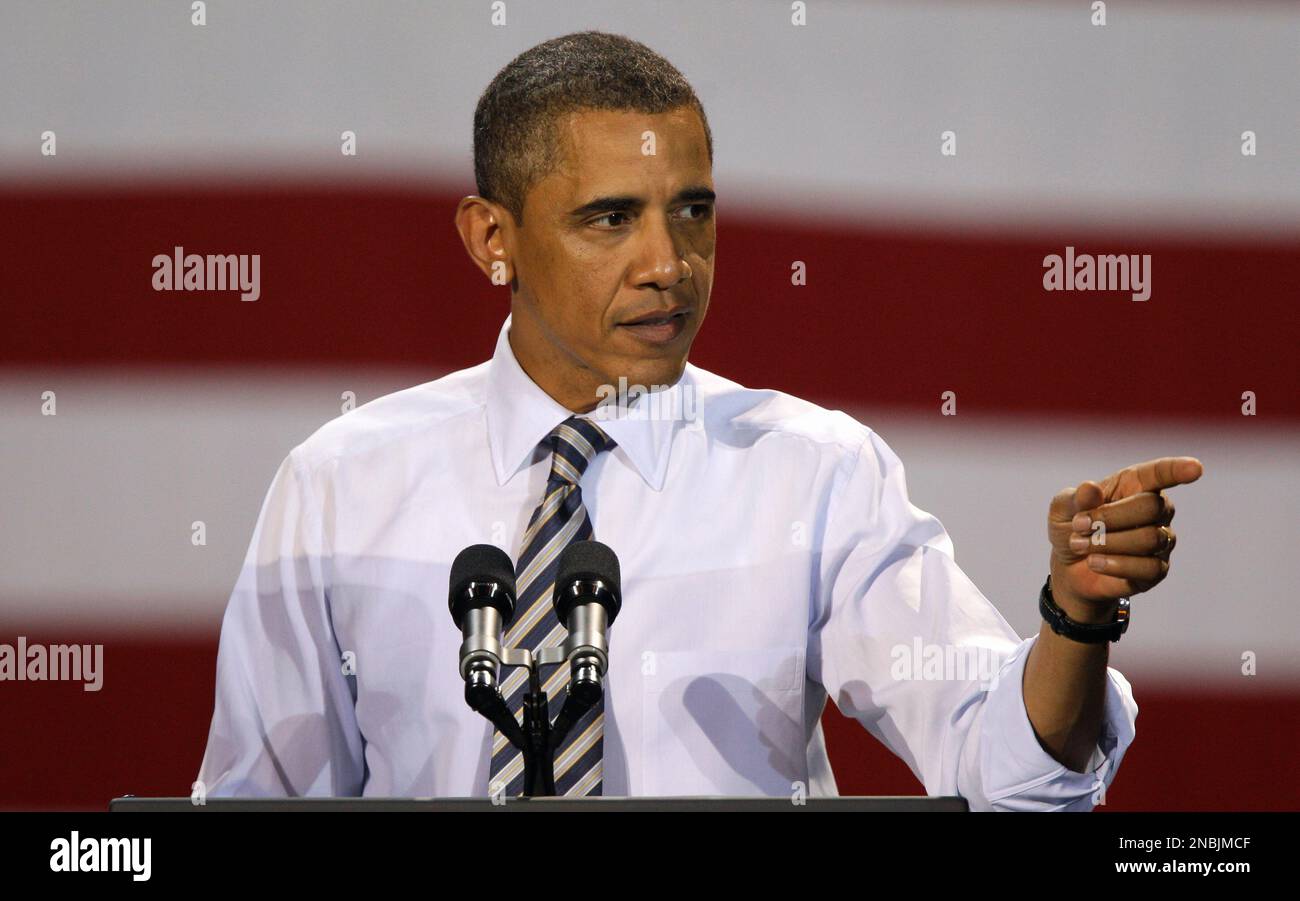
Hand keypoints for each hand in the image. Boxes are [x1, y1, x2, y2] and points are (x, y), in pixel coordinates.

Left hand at [1047, 456, 1203, 621]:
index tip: (1195, 468)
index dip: (1177, 470)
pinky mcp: (1157, 570)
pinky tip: (1094, 563)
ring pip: (1148, 538)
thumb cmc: (1071, 526)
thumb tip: (1090, 489)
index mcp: (1134, 485)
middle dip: (1109, 517)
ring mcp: (1161, 540)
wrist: (1069, 566)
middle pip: (1150, 506)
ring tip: (1079, 545)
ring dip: (1106, 542)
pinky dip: (1115, 565)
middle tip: (1078, 526)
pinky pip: (1147, 567)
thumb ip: (1074, 498)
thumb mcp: (1062, 509)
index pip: (1160, 473)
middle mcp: (1157, 510)